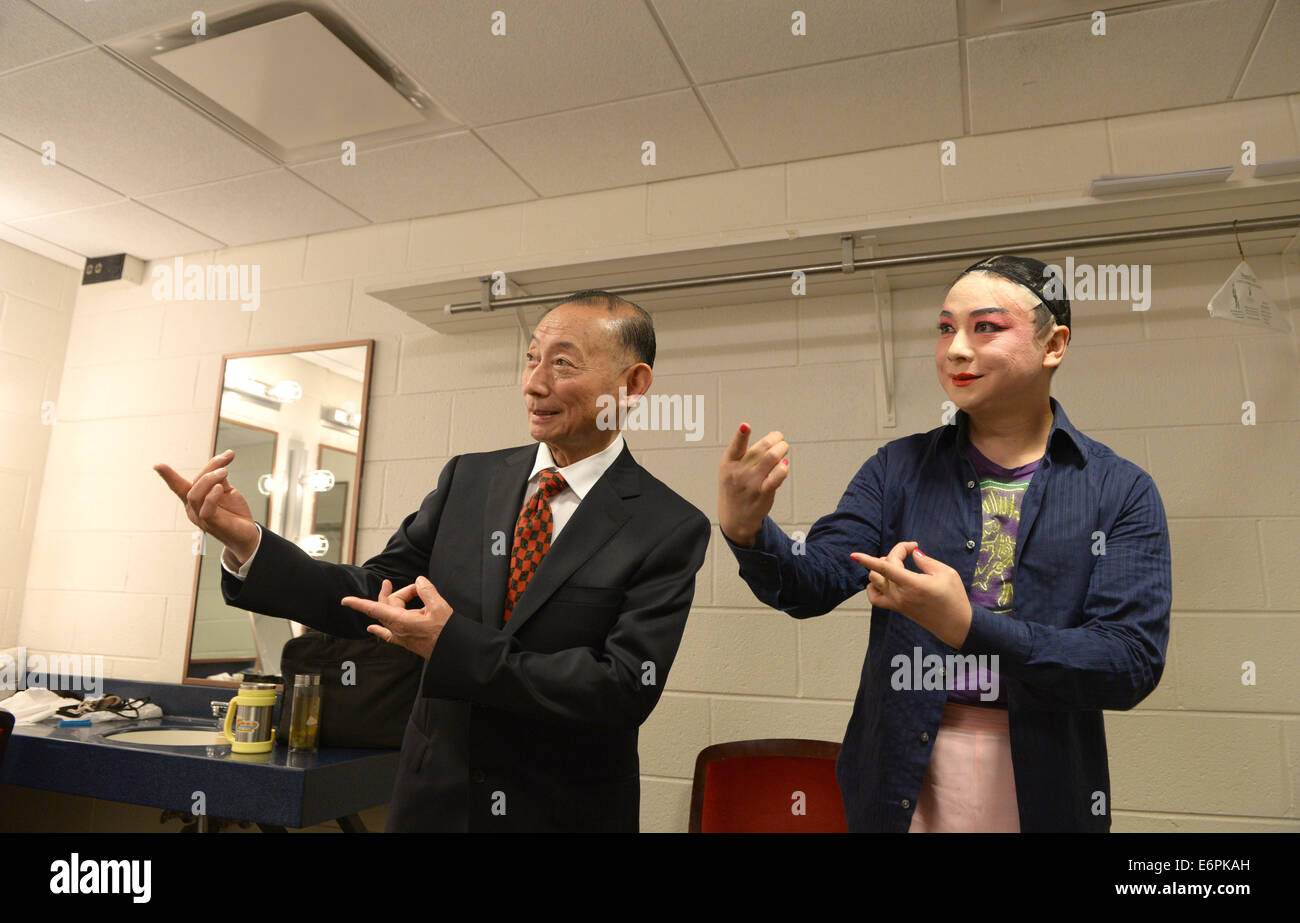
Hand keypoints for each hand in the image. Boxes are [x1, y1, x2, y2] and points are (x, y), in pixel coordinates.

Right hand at [155, 449, 258, 559]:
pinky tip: (220, 488)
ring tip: (225, 472)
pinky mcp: (212, 524)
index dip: (168, 476)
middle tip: (225, 461)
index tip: (157, 465)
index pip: (178, 486)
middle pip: (192, 485)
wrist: (248, 533)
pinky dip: (212, 496)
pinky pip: (206, 510)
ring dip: (209, 479)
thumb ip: (219, 478)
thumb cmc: (235, 513)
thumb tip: (220, 462)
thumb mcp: (227, 490)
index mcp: (195, 500)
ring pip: (194, 495)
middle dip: (208, 469)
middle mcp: (193, 509)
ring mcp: (201, 517)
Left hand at [341, 576, 451, 659]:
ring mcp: (401, 637)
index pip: (375, 609)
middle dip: (401, 592)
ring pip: (390, 615)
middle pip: (388, 605)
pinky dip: (379, 627)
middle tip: (418, 587)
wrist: (453, 653)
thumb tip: (419, 581)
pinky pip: (387, 632)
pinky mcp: (406, 642)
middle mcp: (397, 630)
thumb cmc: (447, 633)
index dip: (359, 603)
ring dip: (398, 602)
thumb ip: (426, 590)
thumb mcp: (439, 606)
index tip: (345, 601)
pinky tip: (371, 628)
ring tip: (412, 593)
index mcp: (401, 621)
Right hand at [718, 422, 789, 546]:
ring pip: (772, 457)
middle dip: (775, 439)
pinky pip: (778, 475)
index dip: (741, 435)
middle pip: (762, 447)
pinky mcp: (764, 493)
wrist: (735, 519)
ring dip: (782, 448)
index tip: (746, 426)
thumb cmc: (735, 489)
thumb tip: (771, 439)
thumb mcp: (729, 471)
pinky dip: (784, 467)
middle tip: (780, 439)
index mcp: (728, 463)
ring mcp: (752, 483)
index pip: (735, 446)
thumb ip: (743, 454)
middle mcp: (739, 472)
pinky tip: (784, 464)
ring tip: (784, 448)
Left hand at [850, 543, 971, 648]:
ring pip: (874, 582)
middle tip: (911, 551)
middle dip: (894, 555)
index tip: (854, 554)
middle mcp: (900, 595)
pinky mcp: (897, 608)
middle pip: (881, 569)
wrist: (957, 625)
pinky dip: (873, 588)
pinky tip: (882, 580)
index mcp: (913, 584)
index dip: (868, 560)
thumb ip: (926, 561)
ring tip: (897, 563)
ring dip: (880, 568)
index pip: (884, 569)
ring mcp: (896, 603)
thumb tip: (913, 554)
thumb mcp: (946, 573)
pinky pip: (875, 599)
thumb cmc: (954, 598)